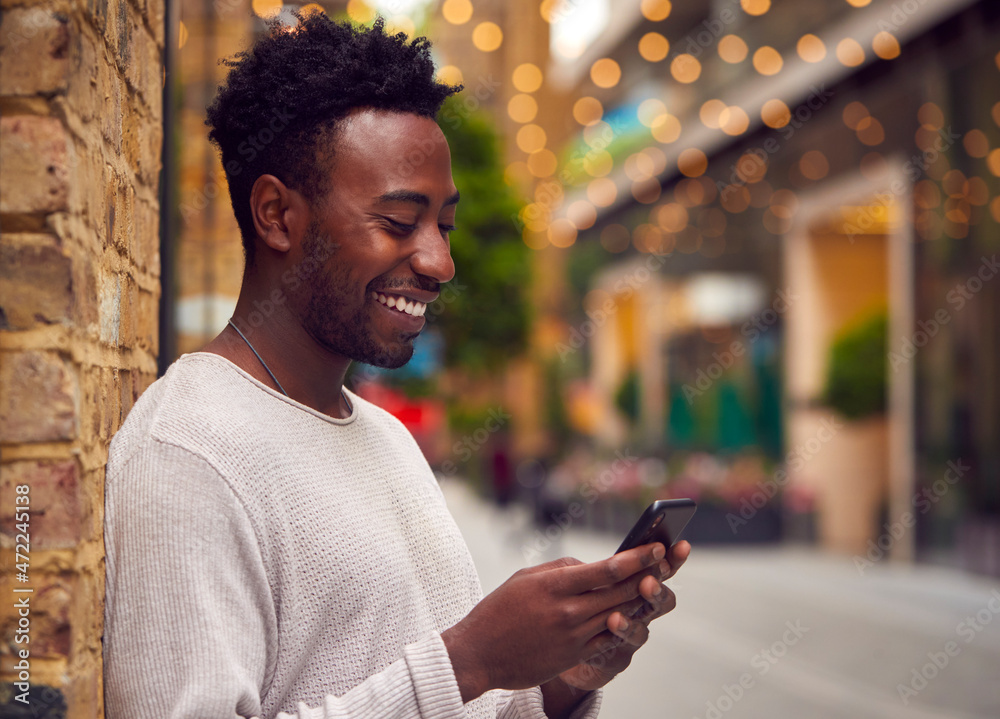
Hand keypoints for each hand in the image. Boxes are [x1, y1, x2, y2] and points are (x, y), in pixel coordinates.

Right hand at [441, 543, 667, 701]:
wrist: (478, 654)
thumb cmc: (499, 609)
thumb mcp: (526, 577)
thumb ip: (562, 569)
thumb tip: (592, 566)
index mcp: (556, 585)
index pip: (607, 569)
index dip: (637, 557)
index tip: (657, 546)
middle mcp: (569, 610)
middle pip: (621, 591)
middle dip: (648, 575)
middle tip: (668, 562)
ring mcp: (573, 636)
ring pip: (619, 615)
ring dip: (640, 600)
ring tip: (657, 586)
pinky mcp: (573, 656)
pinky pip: (608, 640)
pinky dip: (623, 626)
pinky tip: (634, 615)